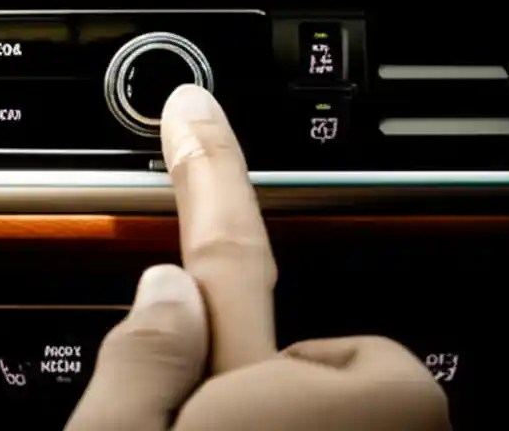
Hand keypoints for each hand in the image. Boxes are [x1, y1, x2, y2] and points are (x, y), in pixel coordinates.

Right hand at [66, 86, 449, 430]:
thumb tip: (165, 290)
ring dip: (293, 419)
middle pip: (300, 350)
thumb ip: (138, 367)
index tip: (195, 110)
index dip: (208, 176)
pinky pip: (366, 428)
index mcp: (273, 404)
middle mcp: (369, 422)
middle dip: (263, 376)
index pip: (226, 260)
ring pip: (335, 401)